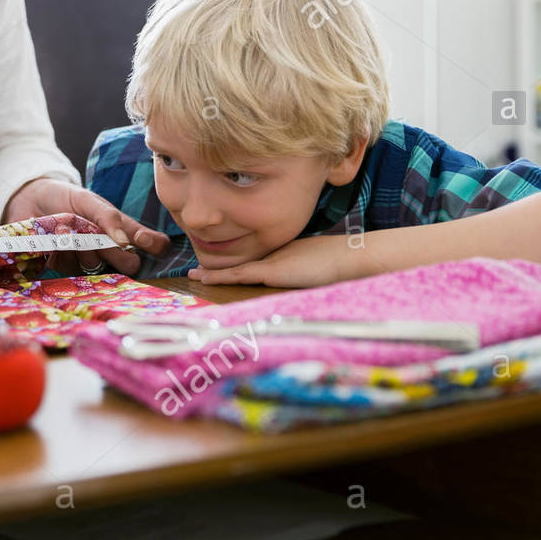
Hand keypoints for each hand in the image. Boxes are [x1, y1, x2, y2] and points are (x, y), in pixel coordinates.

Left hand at [2, 177, 169, 276]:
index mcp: (121, 230)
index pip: (153, 244)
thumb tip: (126, 243)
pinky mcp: (63, 270)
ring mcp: (86, 262)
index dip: (155, 247)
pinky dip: (61, 252)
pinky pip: (70, 269)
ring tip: (65, 228)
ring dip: (81, 248)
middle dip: (114, 252)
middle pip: (128, 265)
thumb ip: (108, 217)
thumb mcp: (88, 200)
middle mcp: (108, 250)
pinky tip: (54, 239)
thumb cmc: (64, 198)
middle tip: (97, 239)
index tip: (143, 242)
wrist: (28, 200)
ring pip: (96, 267)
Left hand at [187, 234, 357, 287]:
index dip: (234, 267)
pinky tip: (203, 278)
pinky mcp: (269, 271)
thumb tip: (299, 282)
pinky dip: (219, 276)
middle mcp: (272, 258)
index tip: (217, 270)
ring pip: (234, 269)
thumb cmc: (338, 265)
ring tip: (193, 275)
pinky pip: (238, 275)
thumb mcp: (315, 269)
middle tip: (196, 272)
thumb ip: (302, 274)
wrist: (347, 257)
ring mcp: (269, 263)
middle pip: (240, 265)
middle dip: (219, 269)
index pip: (252, 264)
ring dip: (213, 273)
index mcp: (282, 257)